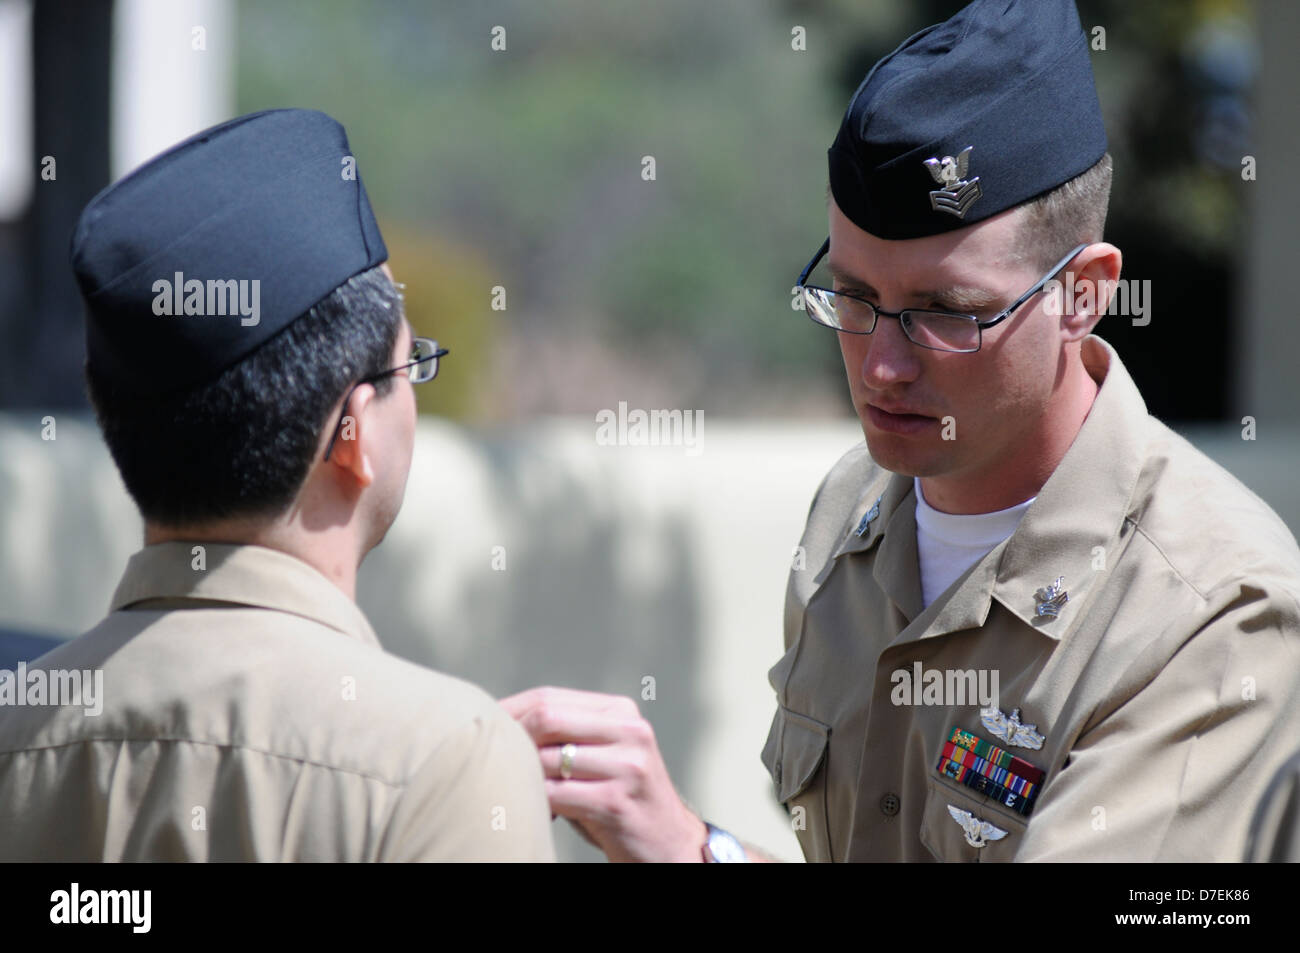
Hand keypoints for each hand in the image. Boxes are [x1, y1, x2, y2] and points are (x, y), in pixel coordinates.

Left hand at [499, 686, 707, 861]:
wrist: (667, 843)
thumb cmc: (618, 797)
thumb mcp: (602, 755)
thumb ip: (565, 734)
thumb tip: (497, 720)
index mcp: (621, 712)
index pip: (549, 698)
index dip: (508, 711)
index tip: (480, 729)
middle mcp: (629, 731)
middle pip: (547, 718)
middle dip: (511, 738)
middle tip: (491, 762)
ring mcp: (627, 766)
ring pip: (546, 758)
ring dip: (521, 776)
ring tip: (514, 788)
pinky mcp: (618, 802)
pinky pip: (556, 795)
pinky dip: (537, 802)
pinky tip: (537, 810)